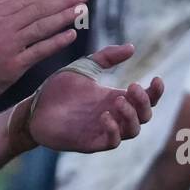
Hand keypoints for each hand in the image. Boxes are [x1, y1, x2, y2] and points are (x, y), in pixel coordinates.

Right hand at [0, 0, 89, 105]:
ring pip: (41, 27)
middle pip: (39, 9)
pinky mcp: (13, 66)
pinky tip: (70, 35)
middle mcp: (2, 27)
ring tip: (81, 10)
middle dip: (63, 0)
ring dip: (63, 17)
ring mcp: (8, 46)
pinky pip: (39, 51)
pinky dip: (56, 42)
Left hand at [28, 45, 163, 151]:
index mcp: (114, 98)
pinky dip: (114, 130)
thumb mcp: (85, 68)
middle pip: (144, 116)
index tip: (156, 78)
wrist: (33, 108)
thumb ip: (107, 57)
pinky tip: (105, 116)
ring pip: (132, 131)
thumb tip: (132, 47)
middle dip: (144, 102)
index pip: (145, 99)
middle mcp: (113, 115)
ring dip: (131, 116)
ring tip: (118, 101)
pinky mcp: (90, 142)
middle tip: (132, 88)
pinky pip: (112, 142)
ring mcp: (102, 130)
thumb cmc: (57, 90)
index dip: (156, 92)